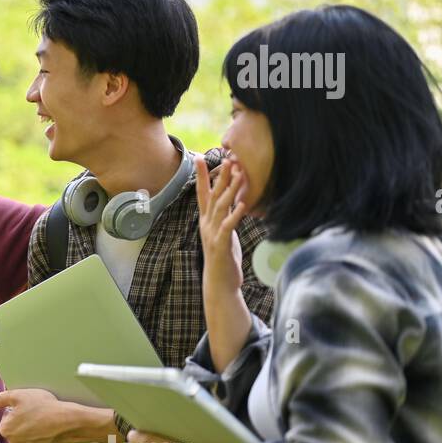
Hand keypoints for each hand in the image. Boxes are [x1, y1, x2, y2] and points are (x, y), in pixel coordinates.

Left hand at [0, 389, 116, 442]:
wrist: (67, 421)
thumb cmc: (43, 406)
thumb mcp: (19, 395)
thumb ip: (1, 399)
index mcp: (5, 429)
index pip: (7, 419)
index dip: (17, 411)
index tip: (28, 408)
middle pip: (16, 431)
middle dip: (24, 424)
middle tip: (37, 415)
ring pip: (26, 441)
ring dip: (32, 434)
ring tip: (44, 424)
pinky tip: (48, 434)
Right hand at [195, 155, 247, 300]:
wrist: (219, 284)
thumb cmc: (223, 259)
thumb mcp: (224, 234)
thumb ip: (225, 219)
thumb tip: (232, 205)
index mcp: (206, 221)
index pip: (202, 194)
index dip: (202, 177)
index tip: (199, 158)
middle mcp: (206, 225)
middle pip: (212, 196)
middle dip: (219, 177)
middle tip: (227, 159)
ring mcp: (212, 234)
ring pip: (220, 207)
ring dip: (230, 189)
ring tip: (238, 174)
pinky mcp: (221, 245)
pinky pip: (228, 226)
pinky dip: (234, 214)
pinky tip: (242, 203)